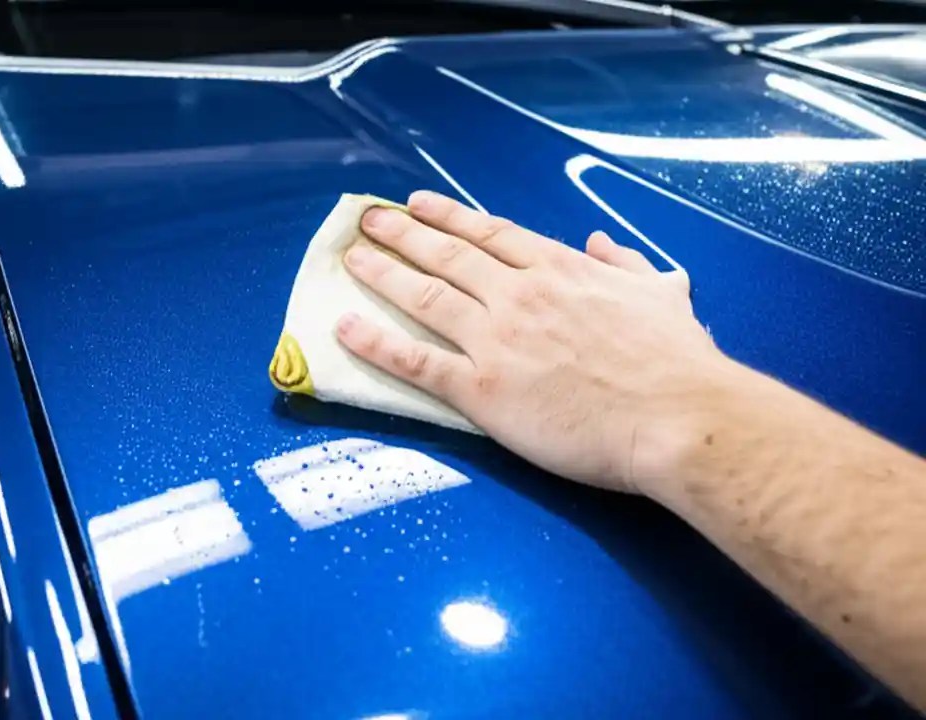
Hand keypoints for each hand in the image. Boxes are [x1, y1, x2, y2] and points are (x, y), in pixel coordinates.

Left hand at [336, 191, 727, 493]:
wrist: (678, 418)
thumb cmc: (678, 363)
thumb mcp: (662, 293)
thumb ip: (626, 264)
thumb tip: (600, 242)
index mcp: (560, 271)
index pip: (492, 234)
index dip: (449, 217)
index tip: (419, 204)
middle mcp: (519, 296)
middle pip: (448, 256)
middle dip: (403, 234)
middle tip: (369, 221)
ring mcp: (496, 341)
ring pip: (425, 297)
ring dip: (383, 275)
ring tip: (352, 260)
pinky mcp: (482, 390)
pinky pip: (416, 361)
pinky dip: (376, 343)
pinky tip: (345, 328)